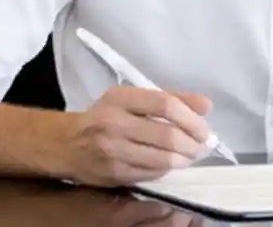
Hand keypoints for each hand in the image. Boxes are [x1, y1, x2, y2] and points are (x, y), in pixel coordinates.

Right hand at [62, 86, 212, 186]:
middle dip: (192, 143)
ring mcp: (113, 151)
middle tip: (202, 146)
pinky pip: (151, 173)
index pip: (165, 104)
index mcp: (121, 99)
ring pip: (162, 158)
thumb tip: (206, 106)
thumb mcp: (133, 99)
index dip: (191, 118)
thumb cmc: (105, 116)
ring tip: (190, 155)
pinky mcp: (113, 173)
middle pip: (167, 135)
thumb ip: (171, 98)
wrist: (65, 144)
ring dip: (184, 159)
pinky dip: (166, 169)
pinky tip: (170, 163)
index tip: (204, 128)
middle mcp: (115, 123)